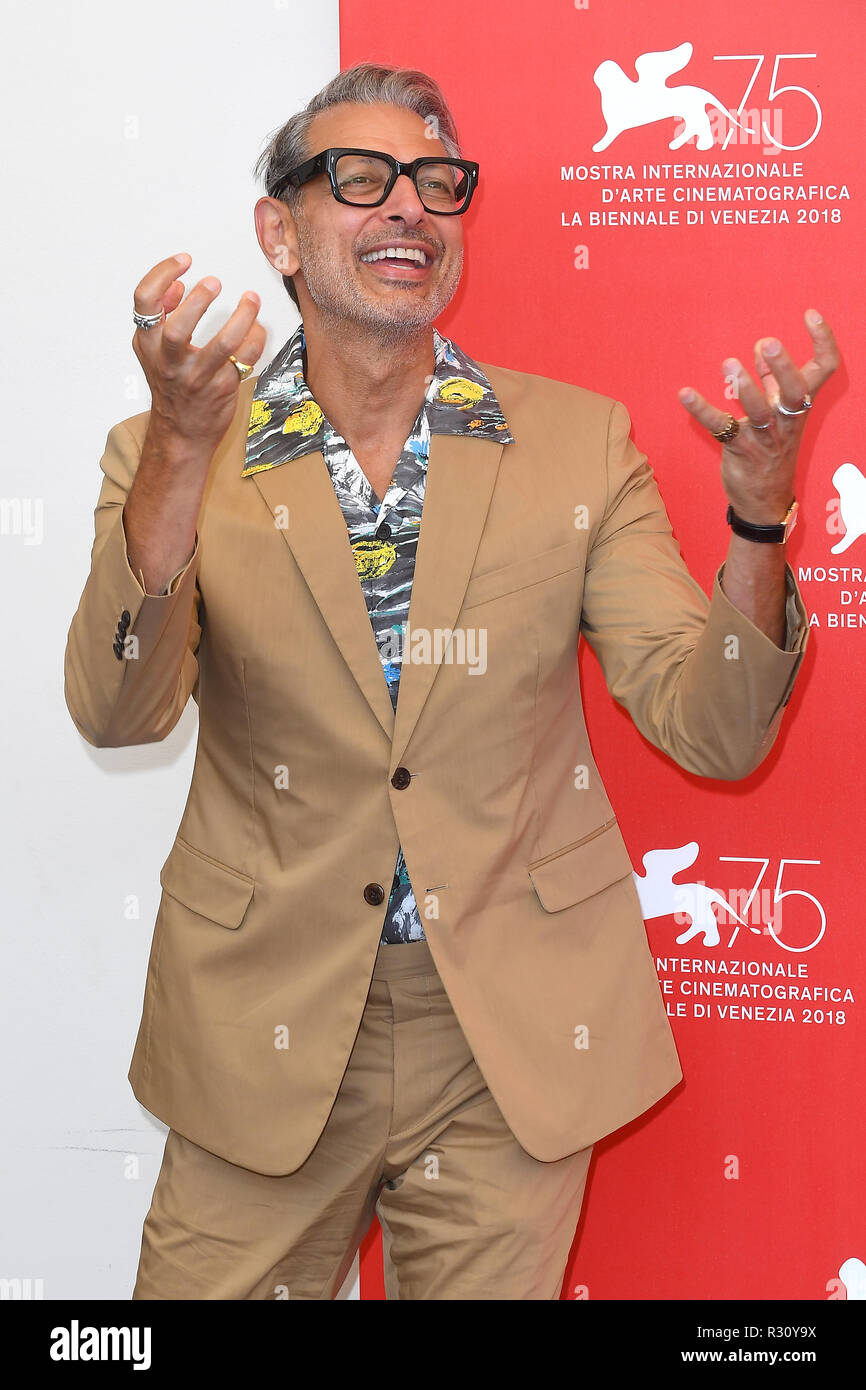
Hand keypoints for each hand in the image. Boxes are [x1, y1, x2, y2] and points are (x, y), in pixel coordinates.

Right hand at [132, 253, 266, 456]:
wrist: (181, 433)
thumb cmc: (171, 387)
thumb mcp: (152, 351)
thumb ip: (162, 315)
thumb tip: (178, 285)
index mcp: (148, 344)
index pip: (144, 301)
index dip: (162, 274)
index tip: (185, 261)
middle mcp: (169, 362)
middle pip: (178, 328)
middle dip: (199, 301)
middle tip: (215, 282)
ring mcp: (197, 378)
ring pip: (222, 345)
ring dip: (241, 318)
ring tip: (251, 299)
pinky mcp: (222, 389)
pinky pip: (245, 359)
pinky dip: (256, 339)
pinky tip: (258, 327)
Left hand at [677, 309, 839, 524]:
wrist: (765, 501)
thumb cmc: (772, 450)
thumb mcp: (779, 414)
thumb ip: (770, 380)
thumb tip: (760, 347)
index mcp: (800, 406)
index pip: (823, 370)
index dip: (823, 341)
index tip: (810, 315)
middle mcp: (788, 421)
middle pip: (797, 391)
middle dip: (783, 366)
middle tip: (768, 342)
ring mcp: (765, 438)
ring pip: (760, 411)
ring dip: (744, 387)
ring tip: (729, 364)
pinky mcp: (739, 451)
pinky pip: (721, 428)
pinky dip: (701, 409)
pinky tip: (685, 394)